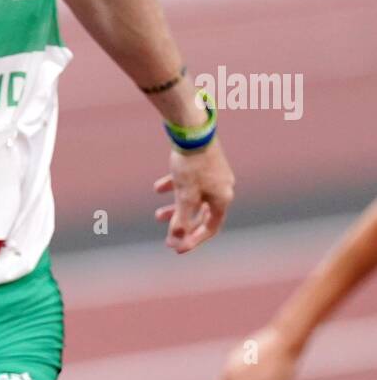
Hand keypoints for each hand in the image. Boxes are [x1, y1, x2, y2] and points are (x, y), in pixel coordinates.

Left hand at [153, 138, 234, 252]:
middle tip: (167, 236)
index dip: (193, 240)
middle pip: (202, 214)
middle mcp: (222, 188)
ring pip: (194, 199)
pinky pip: (189, 181)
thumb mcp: (184, 197)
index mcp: (222, 199)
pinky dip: (174, 187)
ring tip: (157, 215)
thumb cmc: (191, 166)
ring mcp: (214, 175)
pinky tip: (157, 188)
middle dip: (183, 225)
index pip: (210, 228)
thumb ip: (181, 220)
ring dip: (176, 208)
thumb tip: (176, 242)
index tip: (176, 249)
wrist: (193, 131)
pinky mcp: (203, 164)